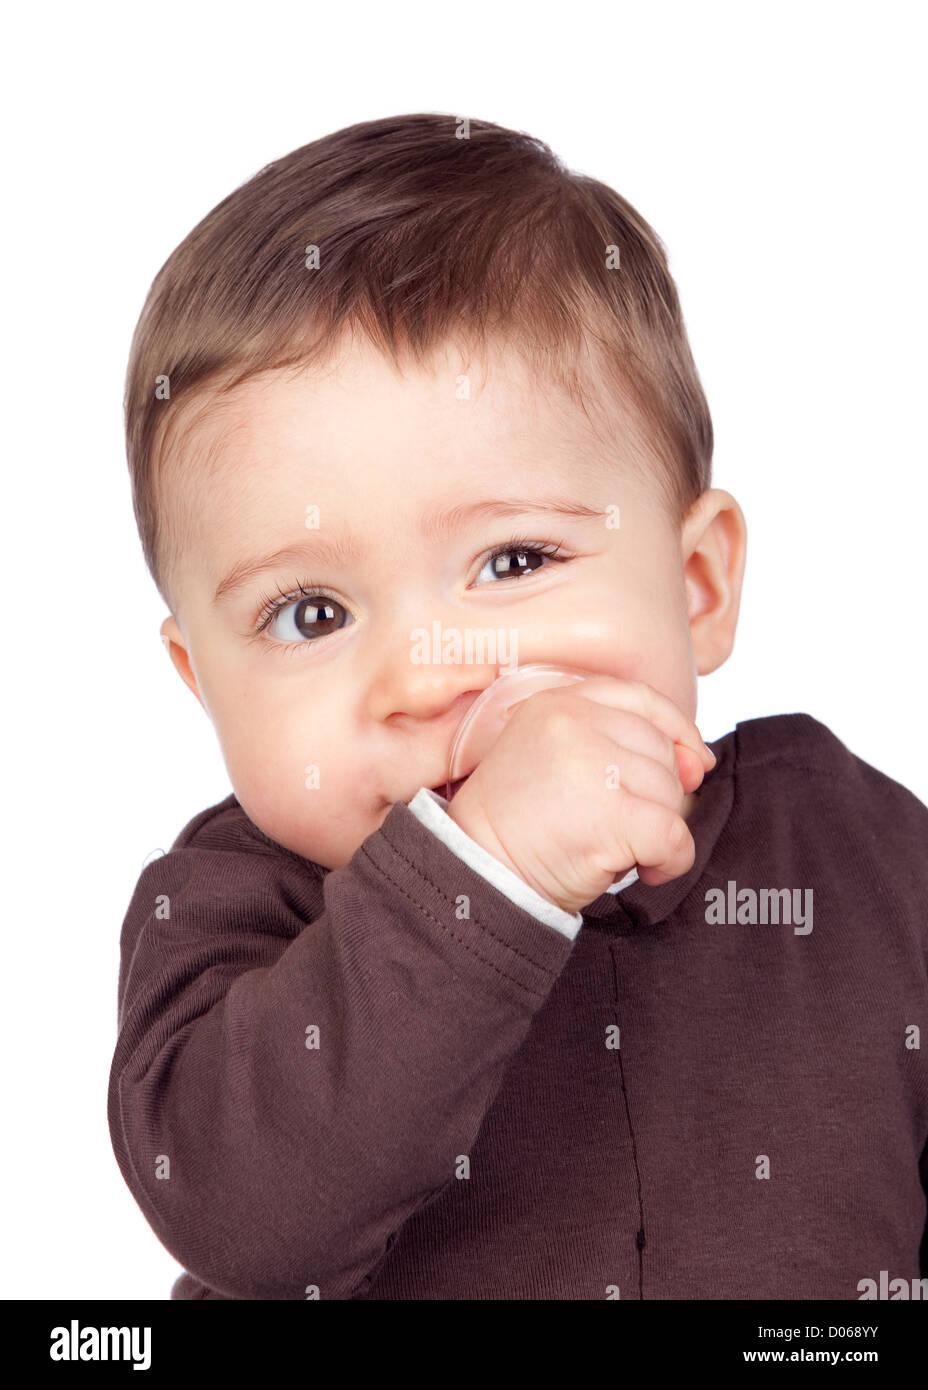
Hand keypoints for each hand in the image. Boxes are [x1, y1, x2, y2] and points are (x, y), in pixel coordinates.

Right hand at [445, 677, 715, 915]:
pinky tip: (645, 870)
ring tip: (612, 847)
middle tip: (613, 825)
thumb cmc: (517, 826)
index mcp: (557, 703)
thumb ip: (621, 748)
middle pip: (659, 750)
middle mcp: (575, 722)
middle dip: (653, 795)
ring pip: (669, 794)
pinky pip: (674, 834)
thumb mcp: (559, 763)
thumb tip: (698, 764)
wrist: (477, 871)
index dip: (675, 728)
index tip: (691, 760)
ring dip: (656, 831)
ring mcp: (593, 765)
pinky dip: (670, 860)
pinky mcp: (612, 814)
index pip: (639, 697)